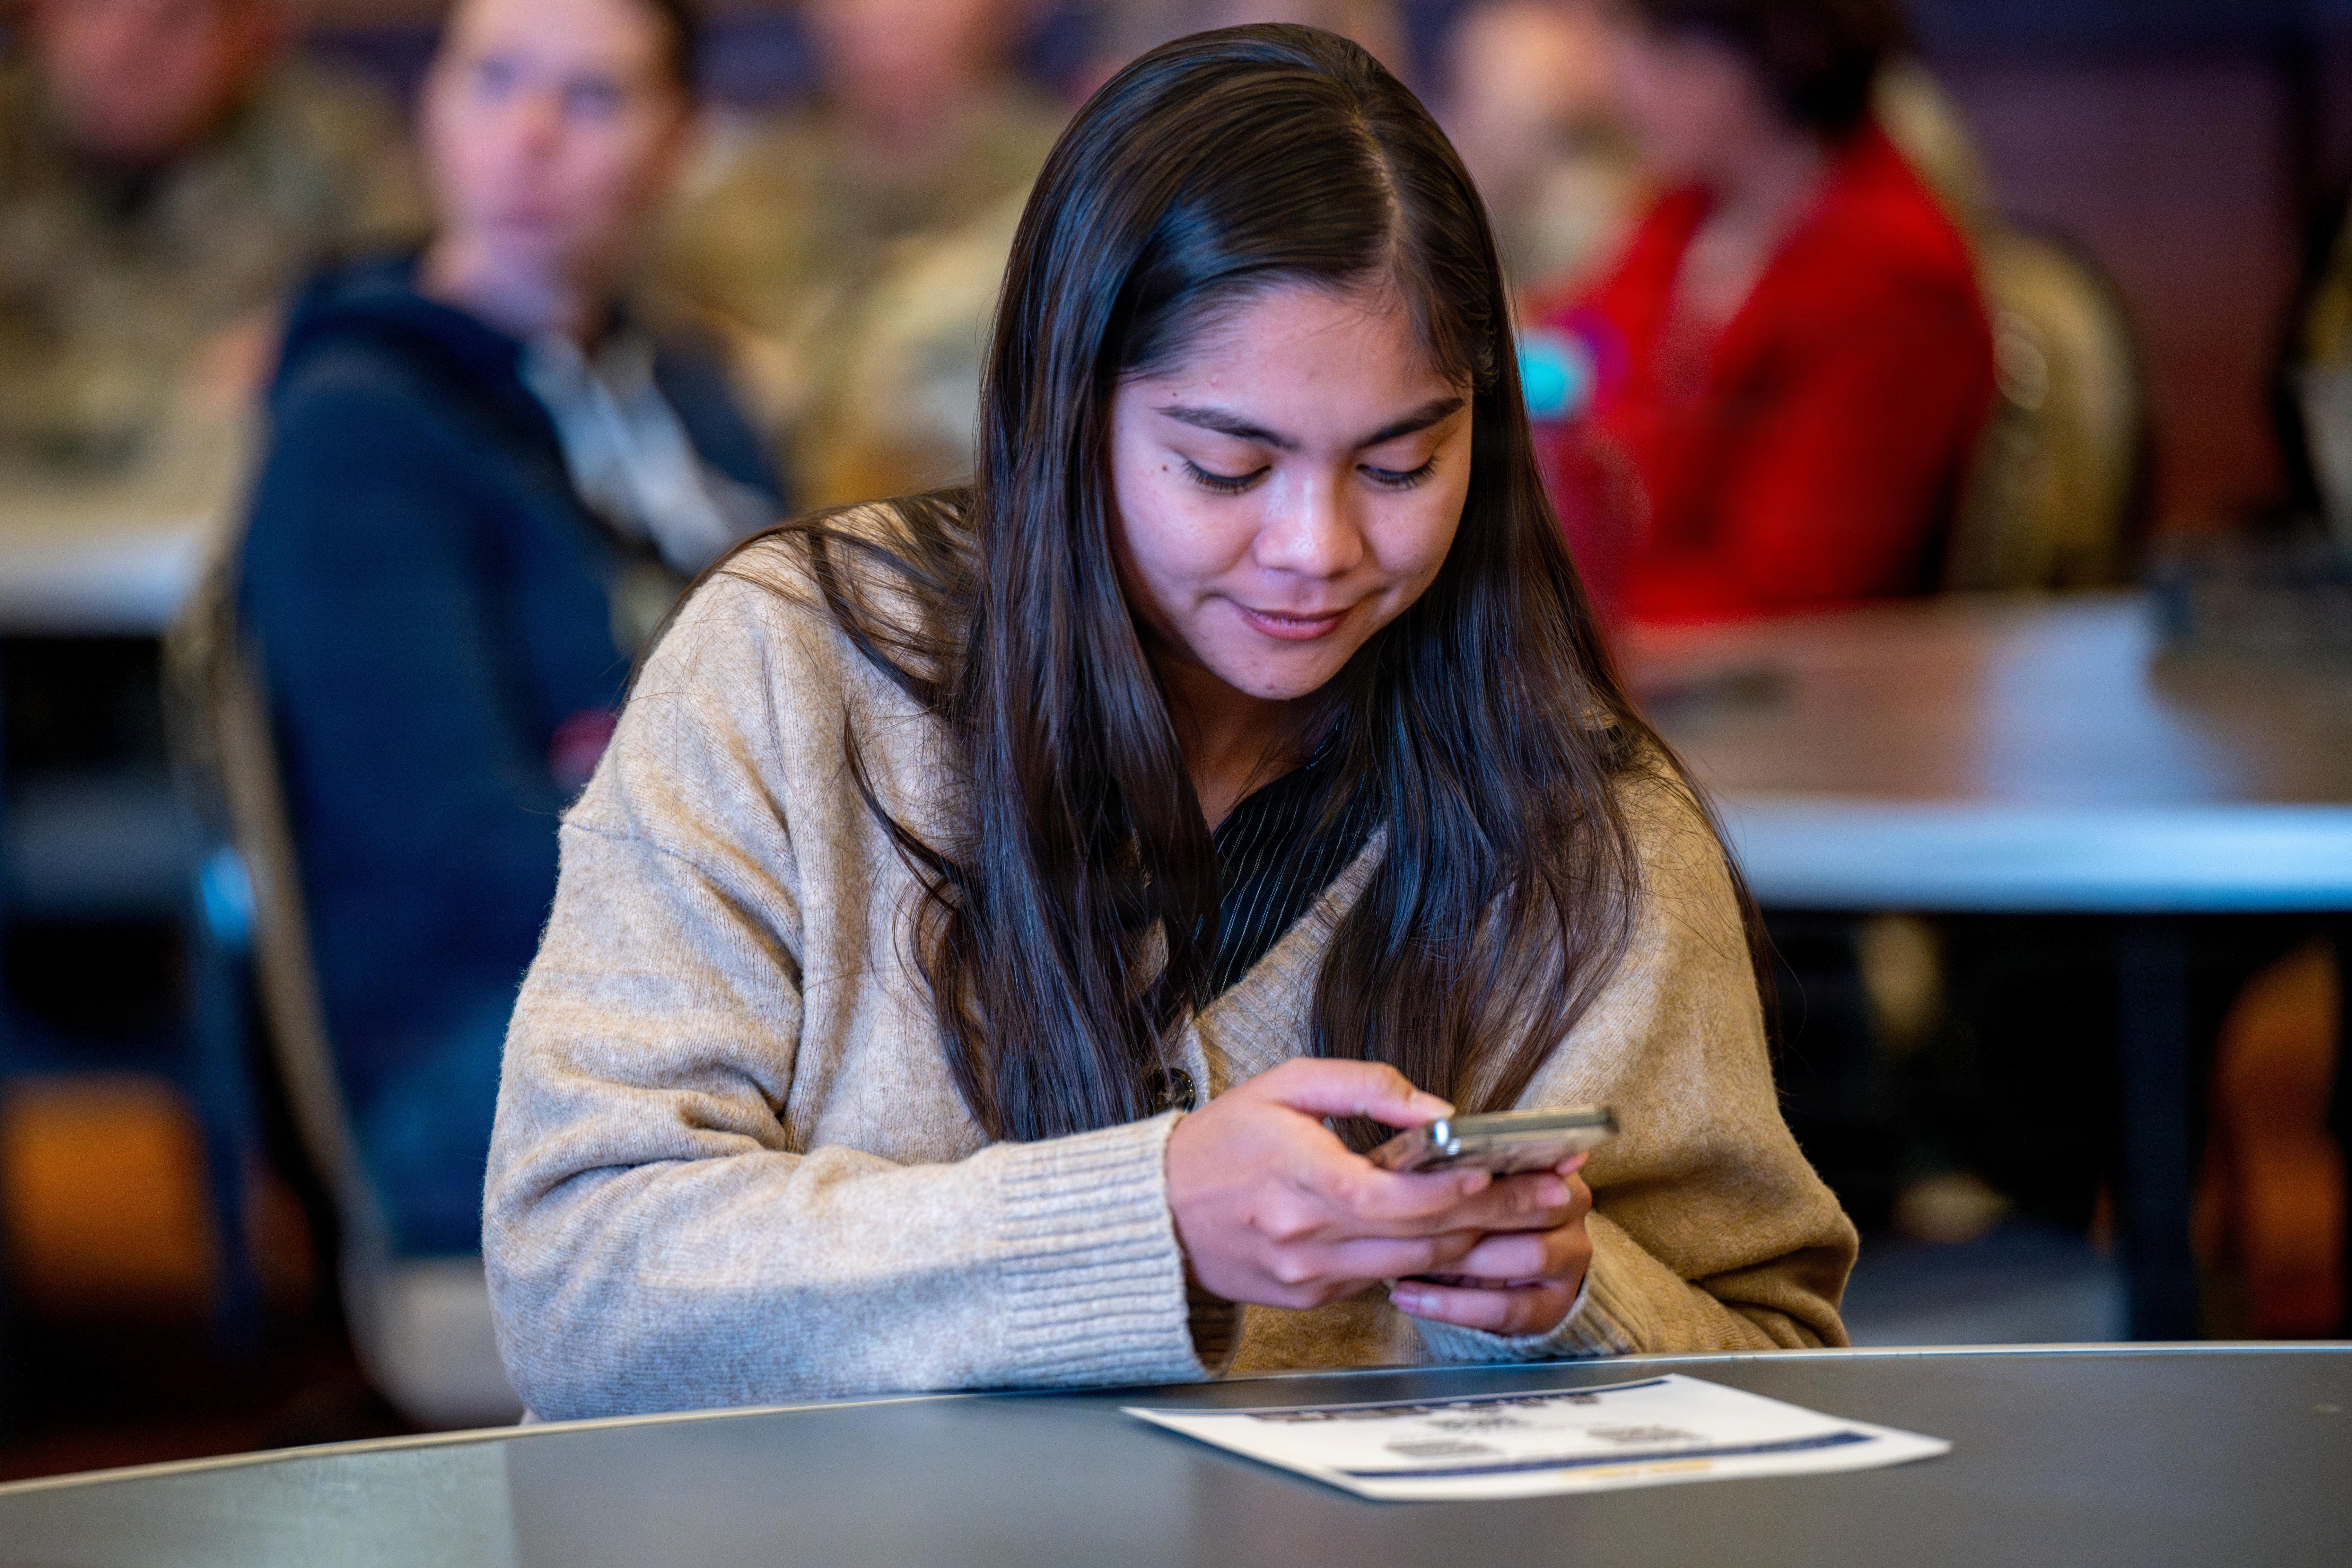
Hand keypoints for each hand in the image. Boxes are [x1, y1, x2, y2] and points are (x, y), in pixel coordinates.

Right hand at [1164, 1059, 1583, 1310]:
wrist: (1156, 1214)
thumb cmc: (1222, 1140)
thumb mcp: (1285, 1085)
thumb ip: (1364, 1088)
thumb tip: (1439, 1113)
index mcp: (1302, 1181)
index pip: (1397, 1198)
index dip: (1458, 1188)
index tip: (1507, 1168)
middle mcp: (1310, 1239)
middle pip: (1424, 1236)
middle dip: (1497, 1214)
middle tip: (1556, 1192)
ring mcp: (1312, 1277)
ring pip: (1415, 1264)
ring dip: (1475, 1240)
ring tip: (1525, 1212)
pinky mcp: (1313, 1298)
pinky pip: (1385, 1277)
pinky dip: (1427, 1257)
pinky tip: (1462, 1234)